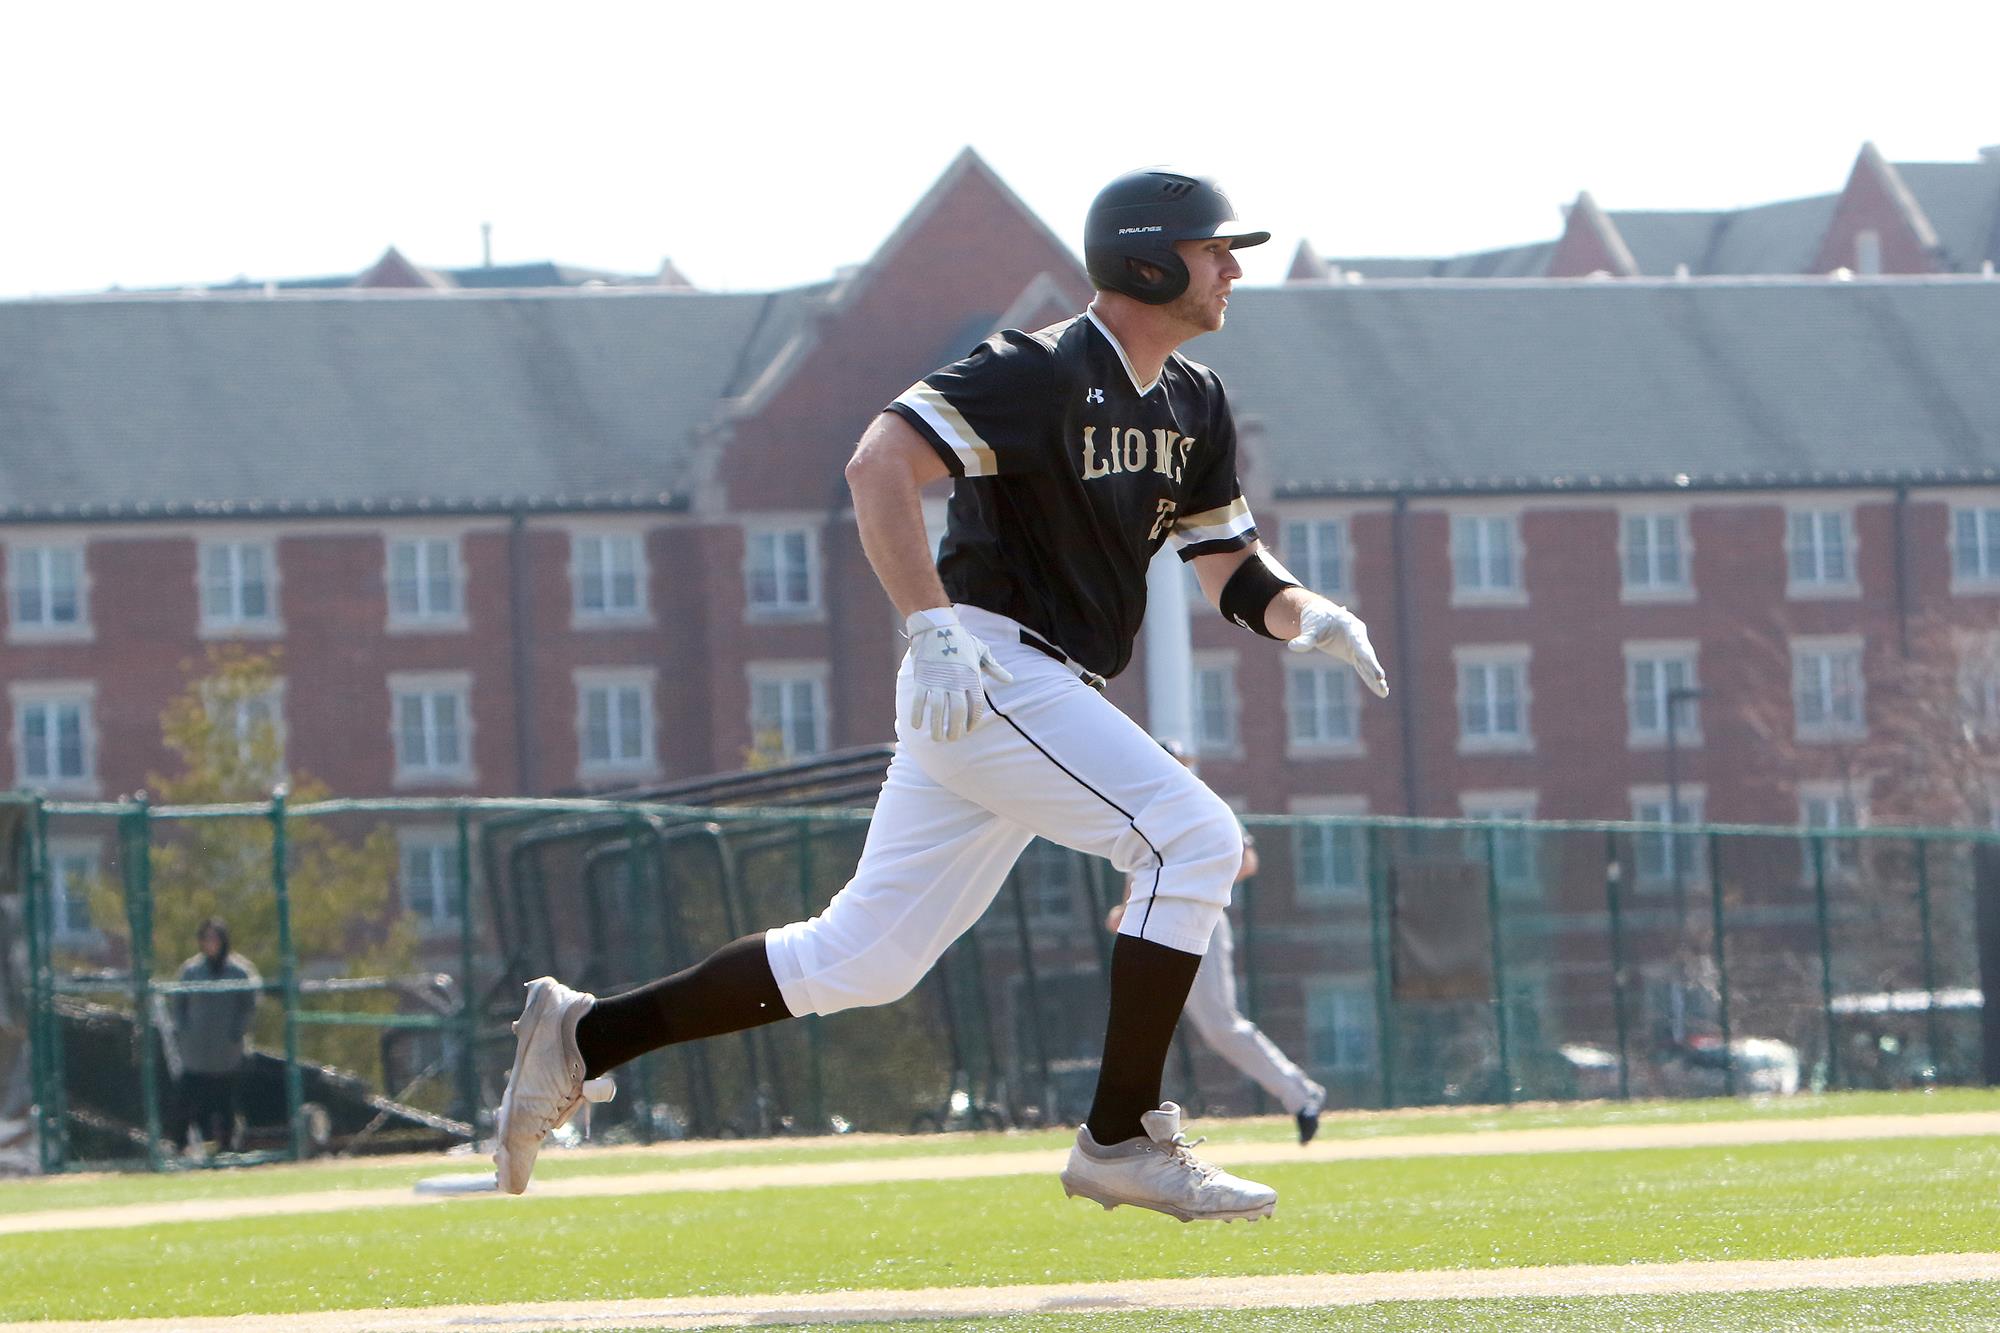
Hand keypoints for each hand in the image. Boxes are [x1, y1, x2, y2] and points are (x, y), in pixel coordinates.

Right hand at [906, 608, 1014, 740]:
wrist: (937, 626)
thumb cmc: (961, 639)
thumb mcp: (981, 651)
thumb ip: (994, 667)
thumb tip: (1009, 680)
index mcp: (972, 677)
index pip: (976, 706)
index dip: (973, 720)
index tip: (968, 729)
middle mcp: (956, 681)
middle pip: (957, 712)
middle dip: (955, 729)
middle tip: (952, 739)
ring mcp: (937, 681)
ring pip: (938, 710)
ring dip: (937, 727)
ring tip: (938, 739)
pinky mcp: (921, 678)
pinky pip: (919, 701)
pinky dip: (917, 714)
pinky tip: (916, 726)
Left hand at [1288, 598, 1388, 697]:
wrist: (1321, 616)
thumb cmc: (1317, 619)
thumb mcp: (1311, 628)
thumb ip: (1305, 638)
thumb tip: (1292, 646)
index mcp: (1351, 628)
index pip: (1360, 644)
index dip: (1367, 657)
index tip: (1375, 668)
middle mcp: (1358, 638)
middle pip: (1367, 656)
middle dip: (1374, 669)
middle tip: (1381, 680)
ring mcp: (1357, 648)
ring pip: (1367, 665)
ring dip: (1375, 678)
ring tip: (1385, 692)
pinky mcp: (1354, 656)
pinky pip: (1363, 669)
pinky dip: (1370, 679)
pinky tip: (1380, 690)